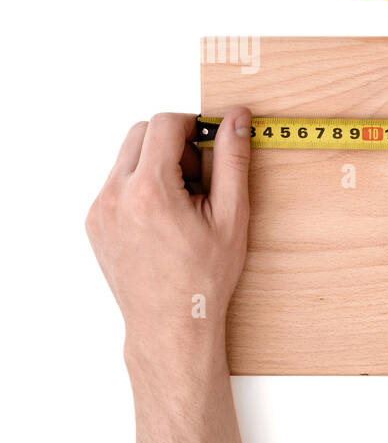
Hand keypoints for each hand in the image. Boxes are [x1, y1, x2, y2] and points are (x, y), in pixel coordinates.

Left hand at [85, 108, 251, 393]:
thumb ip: (232, 161)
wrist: (171, 323)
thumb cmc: (205, 277)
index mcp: (150, 189)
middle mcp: (116, 195)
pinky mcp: (94, 223)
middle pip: (141, 133)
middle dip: (173, 143)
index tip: (211, 143)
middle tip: (200, 179)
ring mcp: (100, 210)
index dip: (193, 125)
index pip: (165, 123)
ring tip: (182, 203)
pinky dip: (141, 187)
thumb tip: (237, 119)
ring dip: (156, 165)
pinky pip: (116, 184)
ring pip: (127, 158)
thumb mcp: (231, 216)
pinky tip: (164, 220)